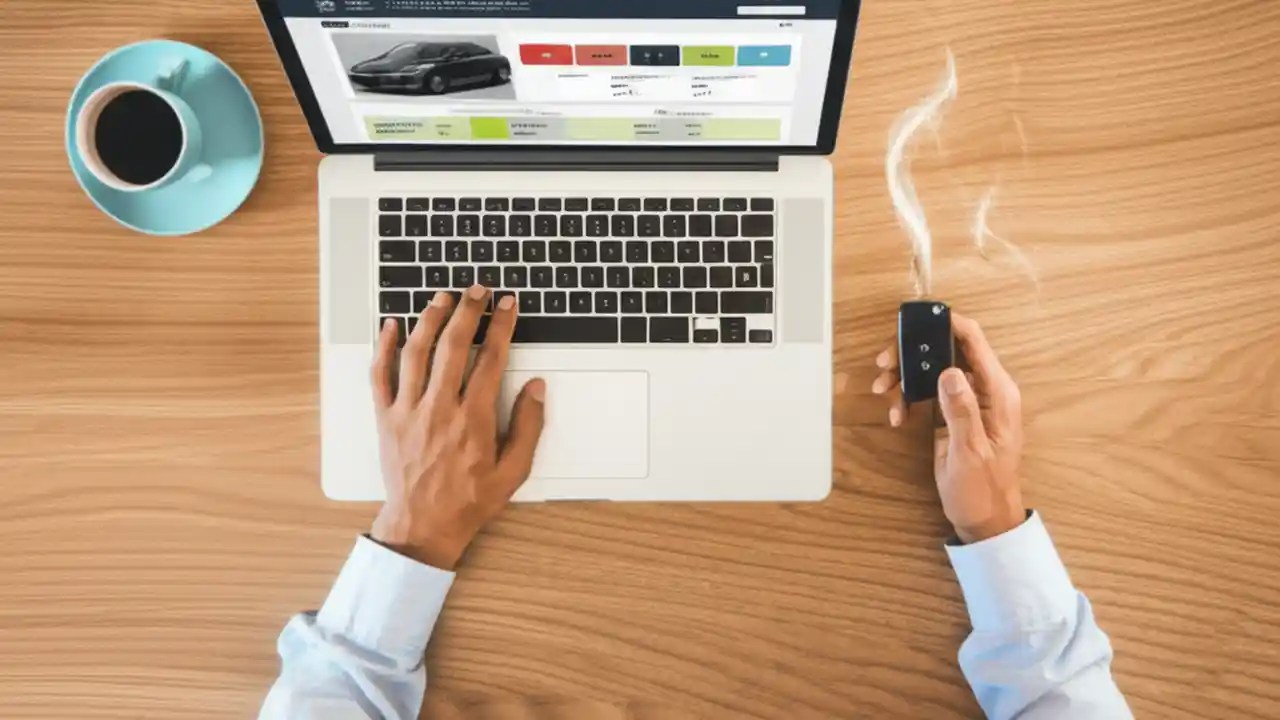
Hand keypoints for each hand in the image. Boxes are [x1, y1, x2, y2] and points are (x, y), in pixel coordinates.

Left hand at [368, 285, 545, 568]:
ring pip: (416, 353)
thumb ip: (529, 427)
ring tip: (441, 297)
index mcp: (474, 420)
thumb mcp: (514, 472)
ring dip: (429, 319)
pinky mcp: (386, 418)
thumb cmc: (469, 501)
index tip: (508, 305)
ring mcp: (408, 411)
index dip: (501, 326)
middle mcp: (439, 409)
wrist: (422, 526)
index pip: (491, 359)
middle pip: (453, 346)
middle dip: (468, 311)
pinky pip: (380, 376)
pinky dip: (383, 348)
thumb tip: (537, 388)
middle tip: (477, 290)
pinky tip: (391, 326)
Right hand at [873, 313, 1025, 542]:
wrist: (984, 519)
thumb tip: (950, 371)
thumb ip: (961, 410)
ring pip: (933, 370)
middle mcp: (985, 390)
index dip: (949, 324)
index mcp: (998, 393)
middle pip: (948, 351)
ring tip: (883, 390)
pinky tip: (898, 415)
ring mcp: (968, 401)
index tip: (918, 319)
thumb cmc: (983, 490)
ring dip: (905, 376)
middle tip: (885, 365)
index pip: (974, 343)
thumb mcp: (969, 452)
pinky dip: (908, 398)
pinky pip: (927, 392)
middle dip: (913, 354)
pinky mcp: (952, 413)